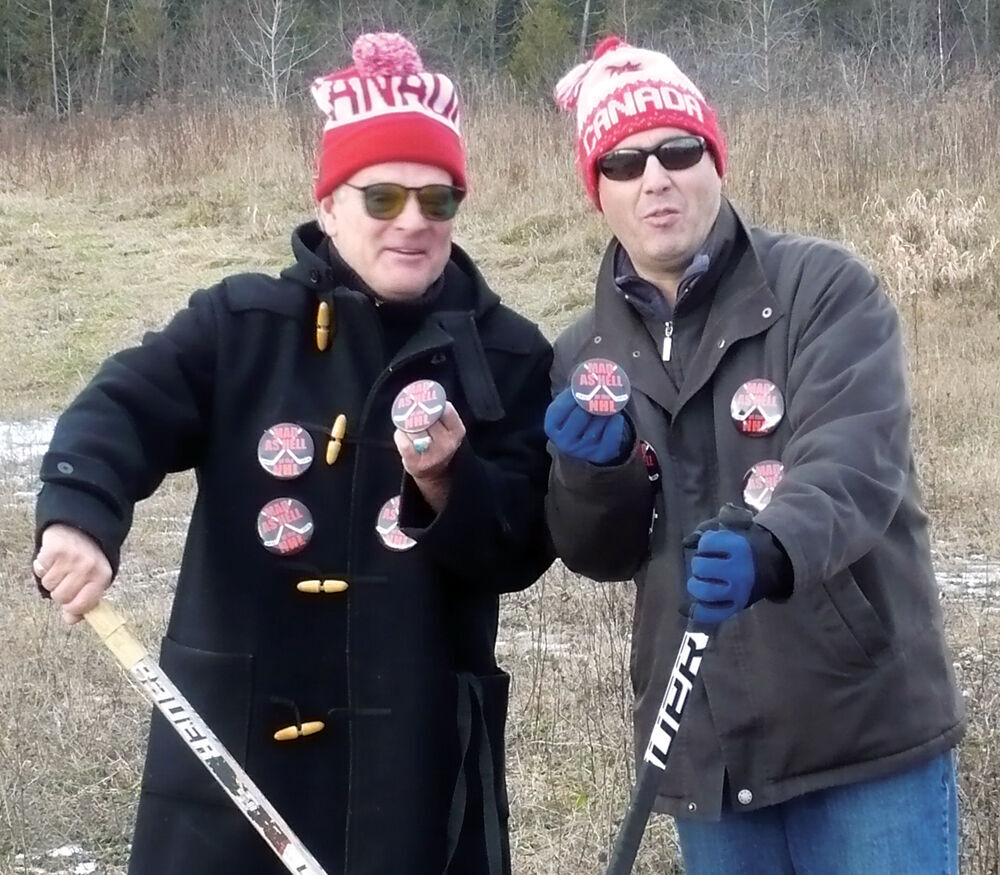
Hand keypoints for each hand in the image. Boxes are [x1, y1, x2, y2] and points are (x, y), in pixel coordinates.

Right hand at [33, 524, 112, 624]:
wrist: (81, 527)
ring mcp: (70, 559)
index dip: (72, 607)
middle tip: (67, 578)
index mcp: (102, 577)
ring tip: (61, 566)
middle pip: (61, 598)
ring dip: (51, 579)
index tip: (71, 601)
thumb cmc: (89, 557)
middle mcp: (87, 567)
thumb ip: (85, 601)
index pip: (81, 606)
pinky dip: (43, 567)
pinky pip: (40, 571)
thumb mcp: (95, 579)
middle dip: (60, 592)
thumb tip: (70, 620)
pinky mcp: (54, 550)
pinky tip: (53, 559)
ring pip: (49, 585)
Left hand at [393, 401, 465, 511]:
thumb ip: (440, 413)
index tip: (425, 401)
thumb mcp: (448, 428)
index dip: (432, 403)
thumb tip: (423, 392)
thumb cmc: (438, 443)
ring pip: (413, 428)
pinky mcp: (414, 462)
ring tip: (412, 432)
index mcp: (457, 432)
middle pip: (426, 418)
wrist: (435, 473)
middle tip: (416, 416)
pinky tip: (404, 438)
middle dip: (418, 415)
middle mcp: (447, 444)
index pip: (445, 410)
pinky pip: (402, 440)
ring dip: (408, 427)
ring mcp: (431, 455)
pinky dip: (400, 436)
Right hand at [544, 388, 630, 464]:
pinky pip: (611, 436)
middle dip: (592, 401)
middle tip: (600, 392)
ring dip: (606, 411)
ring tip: (607, 404)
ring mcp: (582, 450)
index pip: (562, 407)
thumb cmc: (574, 416)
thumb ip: (575, 388)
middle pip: (581, 414)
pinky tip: (616, 417)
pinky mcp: (599, 455)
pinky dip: (616, 424)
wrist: (583, 442)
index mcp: (551, 426)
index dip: (575, 393)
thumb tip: (588, 372)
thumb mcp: (568, 402)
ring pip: (598, 423)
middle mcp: (564, 441)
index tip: (585, 385)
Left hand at [684, 505, 791, 625]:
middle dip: (698, 565)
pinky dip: (697, 611)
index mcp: (739, 547)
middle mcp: (740, 570)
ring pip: (704, 592)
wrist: (774, 566)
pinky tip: (689, 606)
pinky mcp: (737, 607)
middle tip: (705, 565)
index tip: (712, 547)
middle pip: (701, 567)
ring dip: (695, 586)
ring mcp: (739, 592)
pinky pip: (711, 614)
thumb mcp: (732, 529)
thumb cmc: (745, 546)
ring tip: (700, 581)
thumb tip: (686, 542)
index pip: (706, 543)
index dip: (704, 544)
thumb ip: (707, 528)